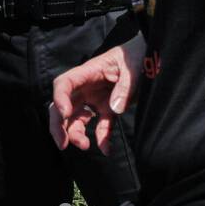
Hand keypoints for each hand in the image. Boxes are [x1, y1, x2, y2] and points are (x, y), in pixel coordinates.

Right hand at [49, 35, 144, 154]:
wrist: (146, 56)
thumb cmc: (135, 56)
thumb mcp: (132, 67)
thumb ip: (125, 86)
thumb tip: (115, 108)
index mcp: (88, 72)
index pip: (64, 83)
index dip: (60, 98)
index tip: (65, 114)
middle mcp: (86, 87)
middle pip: (62, 106)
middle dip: (58, 126)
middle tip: (63, 144)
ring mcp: (95, 99)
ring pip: (75, 120)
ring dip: (75, 134)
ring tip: (85, 146)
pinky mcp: (107, 109)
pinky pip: (100, 126)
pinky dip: (102, 139)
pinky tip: (106, 149)